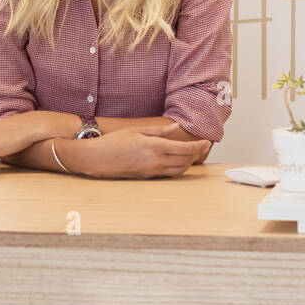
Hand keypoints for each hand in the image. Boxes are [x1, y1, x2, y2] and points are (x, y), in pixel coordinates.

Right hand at [71, 121, 209, 178]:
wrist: (96, 159)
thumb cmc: (113, 142)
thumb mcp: (137, 130)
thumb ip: (158, 130)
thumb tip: (175, 128)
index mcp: (154, 147)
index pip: (184, 149)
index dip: (199, 147)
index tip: (207, 143)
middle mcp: (155, 161)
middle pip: (185, 161)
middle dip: (197, 155)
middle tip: (204, 147)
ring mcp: (151, 171)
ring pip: (178, 170)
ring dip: (189, 163)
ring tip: (194, 154)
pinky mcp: (147, 177)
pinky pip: (168, 174)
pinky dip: (178, 168)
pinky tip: (179, 162)